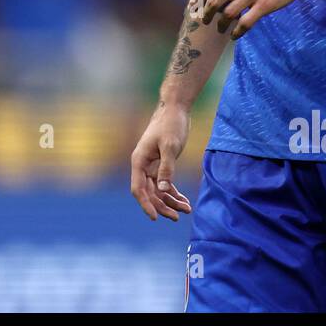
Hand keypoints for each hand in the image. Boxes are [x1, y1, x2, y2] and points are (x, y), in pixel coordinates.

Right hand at [129, 105, 193, 221]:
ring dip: (170, 201)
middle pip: (149, 193)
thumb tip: (163, 190)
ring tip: (187, 210)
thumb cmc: (171, 124)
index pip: (138, 189)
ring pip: (158, 190)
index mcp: (139, 161)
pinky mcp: (161, 164)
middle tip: (177, 217)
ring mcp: (151, 166)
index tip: (156, 217)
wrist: (175, 108)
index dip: (146, 204)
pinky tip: (184, 201)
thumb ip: (166, 168)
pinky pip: (165, 184)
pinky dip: (174, 193)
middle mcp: (142, 165)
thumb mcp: (169, 146)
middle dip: (162, 206)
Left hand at [196, 0, 316, 39]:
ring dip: (221, 24)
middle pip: (215, 1)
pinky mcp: (265, 6)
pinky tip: (235, 36)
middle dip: (206, 14)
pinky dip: (237, 32)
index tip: (195, 7)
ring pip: (228, 14)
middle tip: (205, 21)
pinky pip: (245, 22)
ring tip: (221, 29)